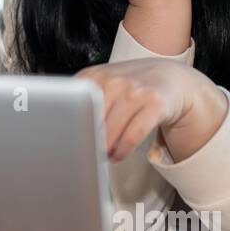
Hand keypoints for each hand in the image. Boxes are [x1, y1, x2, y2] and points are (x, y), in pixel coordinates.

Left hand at [76, 59, 226, 162]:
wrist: (170, 78)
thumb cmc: (130, 85)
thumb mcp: (103, 83)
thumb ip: (81, 99)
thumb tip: (59, 128)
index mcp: (94, 76)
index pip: (71, 107)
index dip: (69, 128)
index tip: (67, 141)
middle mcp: (114, 81)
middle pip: (90, 124)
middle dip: (88, 142)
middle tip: (89, 151)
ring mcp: (135, 92)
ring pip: (110, 134)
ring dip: (105, 151)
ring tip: (105, 154)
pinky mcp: (155, 105)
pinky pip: (131, 138)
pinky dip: (122, 151)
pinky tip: (118, 154)